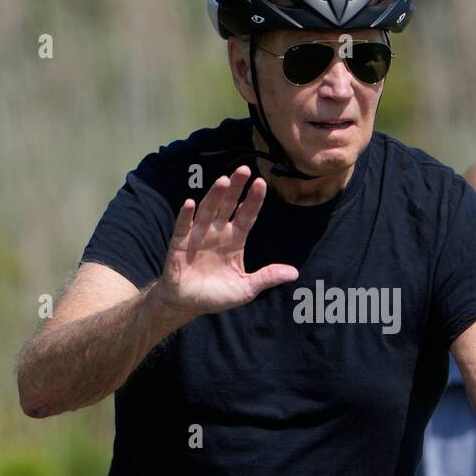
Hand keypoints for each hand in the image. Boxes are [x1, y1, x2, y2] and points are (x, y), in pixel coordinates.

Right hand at [157, 165, 298, 316]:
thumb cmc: (218, 295)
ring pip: (207, 211)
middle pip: (228, 206)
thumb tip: (295, 273)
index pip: (247, 215)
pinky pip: (183, 227)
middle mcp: (217, 233)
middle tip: (243, 170)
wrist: (188, 305)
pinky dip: (186, 215)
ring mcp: (198, 236)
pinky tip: (190, 202)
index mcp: (235, 240)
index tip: (261, 183)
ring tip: (223, 180)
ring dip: (214, 196)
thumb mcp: (246, 288)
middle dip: (235, 188)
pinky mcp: (180, 244)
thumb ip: (267, 277)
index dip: (253, 200)